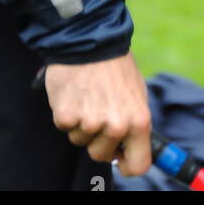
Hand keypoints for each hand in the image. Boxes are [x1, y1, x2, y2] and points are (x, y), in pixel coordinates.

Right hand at [45, 52, 151, 175]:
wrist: (90, 39)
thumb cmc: (115, 65)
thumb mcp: (136, 92)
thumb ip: (134, 122)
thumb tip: (129, 147)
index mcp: (139, 121)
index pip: (138, 165)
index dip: (127, 164)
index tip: (119, 157)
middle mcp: (116, 126)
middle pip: (101, 155)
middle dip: (97, 139)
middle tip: (97, 111)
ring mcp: (90, 122)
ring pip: (80, 140)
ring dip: (81, 123)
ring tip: (87, 96)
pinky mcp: (67, 116)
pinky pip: (64, 127)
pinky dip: (66, 112)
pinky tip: (74, 92)